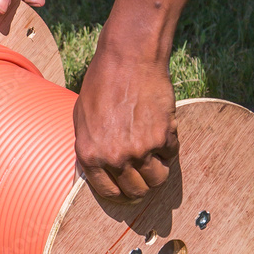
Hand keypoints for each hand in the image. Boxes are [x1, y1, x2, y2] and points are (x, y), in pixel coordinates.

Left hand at [73, 46, 178, 201]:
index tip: (127, 190)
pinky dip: (169, 148)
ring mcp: (140, 149)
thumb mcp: (81, 118)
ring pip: (158, 179)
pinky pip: (171, 155)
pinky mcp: (163, 137)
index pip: (109, 192)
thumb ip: (89, 149)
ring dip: (158, 171)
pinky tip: (162, 132)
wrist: (128, 59)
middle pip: (136, 191)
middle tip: (144, 175)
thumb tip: (93, 173)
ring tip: (155, 156)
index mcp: (90, 155)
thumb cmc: (101, 84)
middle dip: (141, 186)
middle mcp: (115, 157)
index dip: (120, 193)